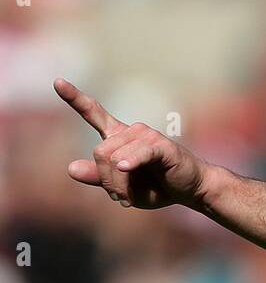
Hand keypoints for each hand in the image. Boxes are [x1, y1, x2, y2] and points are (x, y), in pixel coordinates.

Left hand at [54, 77, 208, 210]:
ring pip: (114, 159)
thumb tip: (70, 169)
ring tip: (130, 200)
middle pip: (100, 153)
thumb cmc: (158, 186)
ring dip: (119, 185)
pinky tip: (124, 167)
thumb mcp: (124, 187)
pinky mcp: (160, 145)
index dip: (75, 98)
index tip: (57, 82)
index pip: (94, 113)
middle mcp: (130, 131)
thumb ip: (99, 177)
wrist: (191, 189)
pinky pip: (138, 153)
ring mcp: (145, 136)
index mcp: (119, 138)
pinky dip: (130, 162)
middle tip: (119, 199)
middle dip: (106, 181)